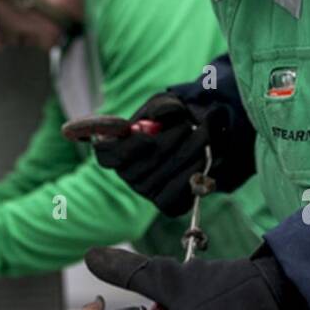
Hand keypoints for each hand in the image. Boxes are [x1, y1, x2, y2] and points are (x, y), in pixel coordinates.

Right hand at [92, 91, 254, 215]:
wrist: (195, 138)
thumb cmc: (172, 120)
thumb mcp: (166, 106)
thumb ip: (163, 107)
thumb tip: (159, 116)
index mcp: (116, 149)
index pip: (106, 155)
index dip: (126, 149)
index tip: (148, 138)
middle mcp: (127, 174)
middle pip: (143, 165)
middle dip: (170, 143)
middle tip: (189, 127)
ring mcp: (145, 191)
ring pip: (163, 176)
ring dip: (187, 154)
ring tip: (202, 136)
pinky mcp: (166, 204)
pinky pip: (176, 194)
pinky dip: (192, 174)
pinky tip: (203, 158)